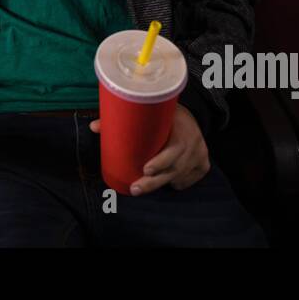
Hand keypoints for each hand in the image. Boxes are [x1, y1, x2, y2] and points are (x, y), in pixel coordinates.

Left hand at [89, 104, 209, 193]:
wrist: (197, 112)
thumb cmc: (166, 113)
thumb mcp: (152, 110)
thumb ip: (125, 119)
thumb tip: (94, 127)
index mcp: (181, 127)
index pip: (174, 149)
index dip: (161, 161)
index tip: (145, 169)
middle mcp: (194, 143)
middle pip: (173, 169)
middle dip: (153, 182)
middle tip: (135, 188)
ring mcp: (200, 154)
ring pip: (179, 176)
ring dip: (162, 183)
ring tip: (143, 188)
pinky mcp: (204, 163)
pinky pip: (189, 180)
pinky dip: (178, 183)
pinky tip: (169, 182)